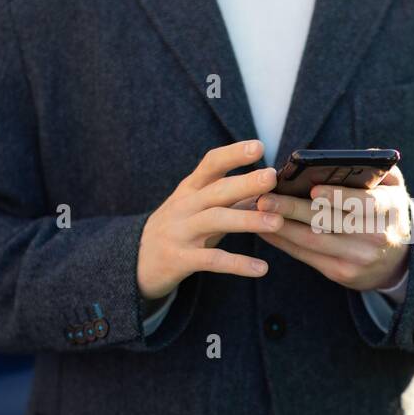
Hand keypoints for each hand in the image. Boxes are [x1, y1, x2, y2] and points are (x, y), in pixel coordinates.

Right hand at [136, 140, 282, 299]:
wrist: (137, 261)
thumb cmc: (180, 228)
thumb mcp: (199, 207)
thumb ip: (231, 196)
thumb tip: (268, 183)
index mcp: (190, 189)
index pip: (210, 164)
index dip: (233, 154)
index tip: (259, 146)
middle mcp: (184, 206)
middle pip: (216, 191)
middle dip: (245, 183)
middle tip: (272, 177)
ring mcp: (180, 232)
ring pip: (214, 221)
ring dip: (246, 220)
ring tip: (277, 222)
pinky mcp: (179, 260)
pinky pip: (211, 260)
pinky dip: (237, 264)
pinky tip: (261, 268)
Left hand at [254, 167, 411, 291]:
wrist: (397, 262)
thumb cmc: (387, 213)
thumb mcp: (394, 189)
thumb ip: (379, 169)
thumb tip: (349, 158)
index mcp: (391, 210)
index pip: (367, 203)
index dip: (339, 197)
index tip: (313, 190)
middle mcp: (376, 236)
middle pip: (330, 222)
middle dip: (293, 209)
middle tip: (265, 197)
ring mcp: (358, 258)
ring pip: (313, 240)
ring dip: (281, 226)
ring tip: (257, 210)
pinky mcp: (341, 274)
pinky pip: (306, 256)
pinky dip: (283, 242)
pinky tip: (265, 228)